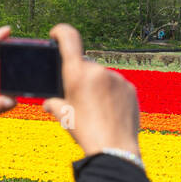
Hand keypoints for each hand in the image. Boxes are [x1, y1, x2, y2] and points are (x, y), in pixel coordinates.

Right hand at [42, 24, 140, 158]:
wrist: (115, 149)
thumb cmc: (86, 133)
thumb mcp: (64, 117)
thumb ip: (54, 103)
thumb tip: (50, 102)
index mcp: (78, 73)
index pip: (69, 37)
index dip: (60, 32)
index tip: (56, 34)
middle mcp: (98, 71)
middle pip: (85, 64)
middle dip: (80, 75)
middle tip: (78, 95)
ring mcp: (117, 79)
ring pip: (101, 76)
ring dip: (97, 86)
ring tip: (96, 109)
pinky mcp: (130, 89)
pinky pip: (116, 86)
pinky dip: (111, 94)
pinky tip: (109, 111)